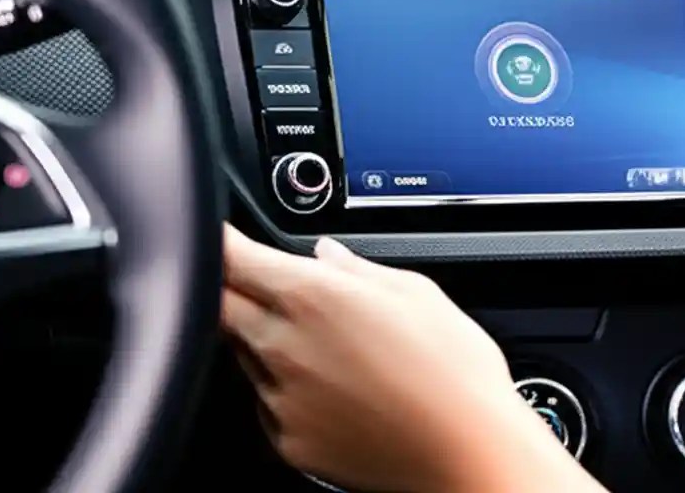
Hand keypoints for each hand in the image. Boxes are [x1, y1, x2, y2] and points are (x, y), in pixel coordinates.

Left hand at [220, 226, 601, 492]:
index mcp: (312, 297)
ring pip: (244, 353)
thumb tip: (327, 254)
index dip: (220, 240)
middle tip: (260, 283)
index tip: (221, 233)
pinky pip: (268, 402)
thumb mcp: (419, 293)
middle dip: (229, 288)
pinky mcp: (287, 439)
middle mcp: (283, 346)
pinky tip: (337, 388)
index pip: (231, 257)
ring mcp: (280, 398)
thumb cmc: (455, 371)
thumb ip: (359, 268)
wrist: (468, 451)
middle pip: (216, 304)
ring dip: (264, 338)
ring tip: (330, 345)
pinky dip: (287, 388)